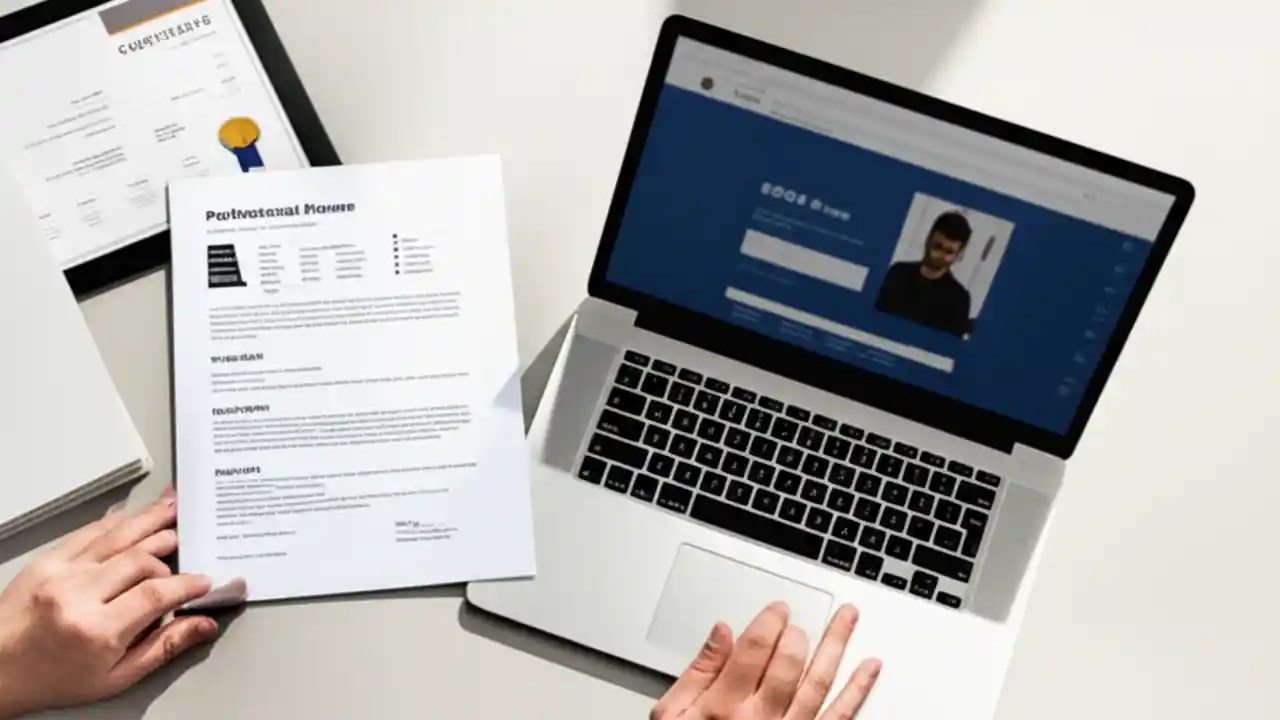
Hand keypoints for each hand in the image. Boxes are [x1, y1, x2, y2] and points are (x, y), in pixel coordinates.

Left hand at [0, 491, 231, 717]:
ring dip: (150, 520)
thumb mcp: (115, 678)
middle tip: (190, 542)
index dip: (187, 585)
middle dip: (169, 549)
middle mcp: (77, 596)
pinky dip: (115, 522)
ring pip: (117, 537)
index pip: (156, 595)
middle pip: (139, 559)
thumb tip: (203, 626)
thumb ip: (163, 648)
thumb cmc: (52, 678)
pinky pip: (88, 533)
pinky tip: (134, 515)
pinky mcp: (46, 561)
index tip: (203, 582)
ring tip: (174, 508)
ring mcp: (59, 574)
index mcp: (97, 631)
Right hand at [652, 602, 880, 719]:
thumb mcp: (673, 714)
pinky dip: (857, 689)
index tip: (777, 609)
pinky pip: (838, 715)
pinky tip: (869, 668)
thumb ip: (699, 672)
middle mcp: (760, 718)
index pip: (754, 649)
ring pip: (819, 682)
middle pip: (788, 663)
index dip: (769, 622)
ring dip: (836, 646)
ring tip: (848, 619)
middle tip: (797, 620)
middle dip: (797, 634)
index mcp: (725, 706)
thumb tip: (721, 633)